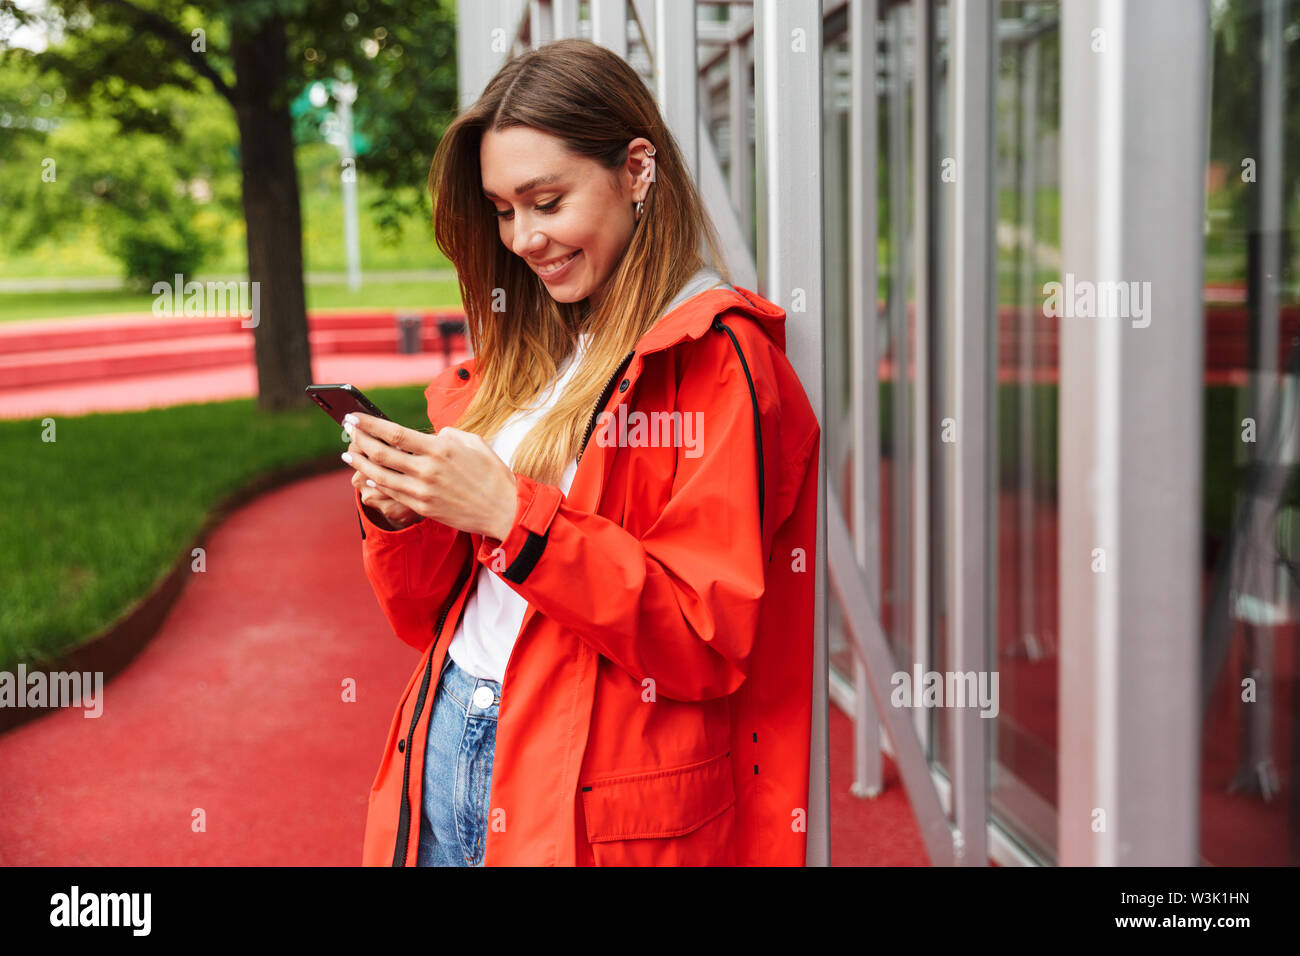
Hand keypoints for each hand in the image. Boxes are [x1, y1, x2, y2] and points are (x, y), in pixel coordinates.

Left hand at [342, 412, 518, 540]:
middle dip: (359, 440)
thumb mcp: (474, 443)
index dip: (369, 424)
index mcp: (440, 448)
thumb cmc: (492, 473)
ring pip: (380, 476)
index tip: (354, 417)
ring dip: (360, 464)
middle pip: (381, 453)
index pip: (394, 433)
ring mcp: (423, 490)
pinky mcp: (423, 507)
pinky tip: (367, 477)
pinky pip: (392, 494)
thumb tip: (430, 436)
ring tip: (349, 455)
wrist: (503, 509)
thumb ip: (448, 435)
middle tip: (347, 432)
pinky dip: (376, 484)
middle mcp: (428, 469)